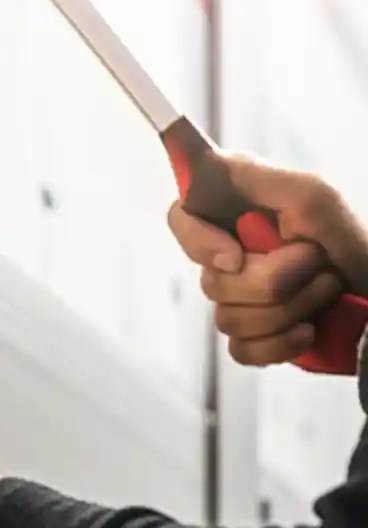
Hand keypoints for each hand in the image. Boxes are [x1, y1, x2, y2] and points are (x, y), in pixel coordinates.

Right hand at [167, 153, 367, 365]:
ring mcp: (238, 297)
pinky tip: (307, 330)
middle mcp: (228, 252)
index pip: (180, 218)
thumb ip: (253, 179)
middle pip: (212, 280)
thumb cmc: (350, 236)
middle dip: (273, 280)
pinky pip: (240, 350)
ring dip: (289, 310)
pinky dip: (280, 344)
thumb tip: (195, 185)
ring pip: (228, 319)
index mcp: (233, 212)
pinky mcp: (253, 333)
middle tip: (314, 262)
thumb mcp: (309, 195)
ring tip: (325, 292)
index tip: (235, 257)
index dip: (198, 242)